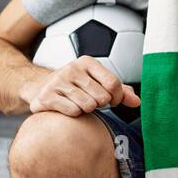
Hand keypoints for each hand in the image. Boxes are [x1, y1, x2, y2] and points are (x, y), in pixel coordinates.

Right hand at [20, 55, 140, 116]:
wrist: (40, 88)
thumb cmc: (75, 87)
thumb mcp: (98, 83)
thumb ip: (120, 91)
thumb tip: (137, 102)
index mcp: (86, 62)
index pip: (113, 83)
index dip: (117, 98)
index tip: (113, 102)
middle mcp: (71, 68)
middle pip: (102, 97)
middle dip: (100, 105)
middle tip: (91, 102)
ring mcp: (57, 82)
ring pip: (88, 106)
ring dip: (86, 110)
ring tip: (78, 104)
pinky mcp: (47, 97)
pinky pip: (73, 112)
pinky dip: (74, 115)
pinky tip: (67, 108)